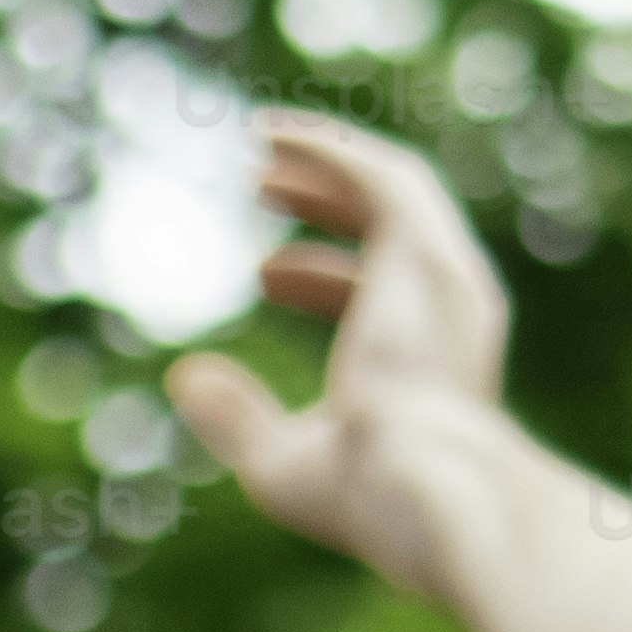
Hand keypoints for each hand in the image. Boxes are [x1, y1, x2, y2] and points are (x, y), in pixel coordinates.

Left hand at [169, 114, 520, 596]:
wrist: (429, 487)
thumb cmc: (367, 496)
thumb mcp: (282, 466)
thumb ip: (237, 418)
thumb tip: (183, 376)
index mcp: (429, 362)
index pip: (376, 299)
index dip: (318, 281)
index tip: (262, 274)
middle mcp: (449, 309)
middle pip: (389, 229)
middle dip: (326, 202)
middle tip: (260, 186)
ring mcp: (442, 275)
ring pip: (393, 186)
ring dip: (328, 162)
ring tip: (259, 142)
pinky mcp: (421, 249)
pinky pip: (378, 174)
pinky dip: (327, 149)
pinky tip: (270, 136)